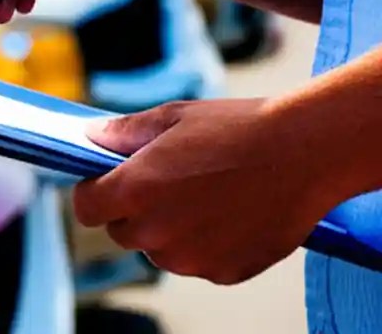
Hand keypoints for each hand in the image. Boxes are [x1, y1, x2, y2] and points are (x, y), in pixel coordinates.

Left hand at [72, 99, 335, 284]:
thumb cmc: (237, 128)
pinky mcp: (223, 272)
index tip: (105, 183)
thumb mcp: (172, 117)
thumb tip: (91, 136)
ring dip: (170, 231)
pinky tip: (231, 213)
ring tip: (205, 196)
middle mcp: (157, 232)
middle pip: (122, 232)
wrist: (304, 153)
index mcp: (135, 190)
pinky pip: (199, 262)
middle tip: (165, 184)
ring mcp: (190, 258)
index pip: (87, 208)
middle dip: (133, 211)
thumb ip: (123, 132)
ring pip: (160, 251)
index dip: (93, 194)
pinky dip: (207, 245)